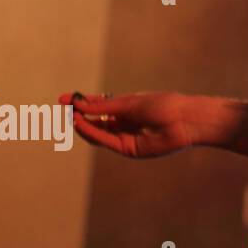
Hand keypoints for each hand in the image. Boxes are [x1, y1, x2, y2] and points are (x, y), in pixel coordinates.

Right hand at [59, 91, 199, 158]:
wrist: (184, 119)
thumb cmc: (164, 105)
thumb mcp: (130, 103)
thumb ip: (104, 107)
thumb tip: (79, 104)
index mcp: (128, 108)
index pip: (100, 107)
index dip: (82, 103)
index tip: (64, 99)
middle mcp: (125, 123)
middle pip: (96, 121)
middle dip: (79, 115)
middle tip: (63, 108)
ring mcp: (126, 136)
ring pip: (98, 133)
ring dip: (83, 125)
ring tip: (71, 116)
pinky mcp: (129, 149)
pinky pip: (106, 141)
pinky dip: (92, 132)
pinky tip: (81, 124)